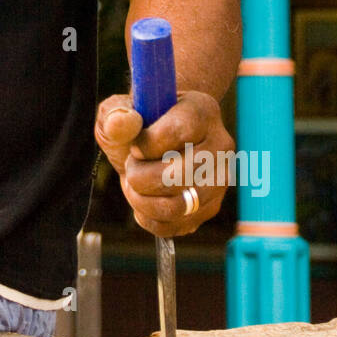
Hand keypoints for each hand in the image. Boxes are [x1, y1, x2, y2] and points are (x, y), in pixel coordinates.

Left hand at [94, 89, 233, 236]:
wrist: (152, 145)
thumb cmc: (138, 125)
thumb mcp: (119, 109)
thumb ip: (115, 112)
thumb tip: (122, 122)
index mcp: (202, 111)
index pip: (179, 131)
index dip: (148, 143)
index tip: (135, 145)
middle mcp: (220, 145)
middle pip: (178, 175)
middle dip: (140, 176)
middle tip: (131, 166)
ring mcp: (220, 180)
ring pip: (178, 206)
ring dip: (142, 199)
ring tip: (134, 184)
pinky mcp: (211, 208)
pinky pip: (175, 226)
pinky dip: (149, 217)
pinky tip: (144, 199)